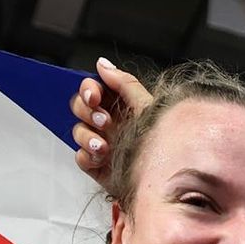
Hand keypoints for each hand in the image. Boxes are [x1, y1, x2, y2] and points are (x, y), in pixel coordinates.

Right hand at [70, 58, 150, 186]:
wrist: (166, 179)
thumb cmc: (162, 143)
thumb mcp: (147, 107)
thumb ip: (125, 84)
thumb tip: (103, 64)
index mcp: (120, 105)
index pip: (93, 89)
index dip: (89, 89)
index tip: (94, 97)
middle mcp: (108, 123)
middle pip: (80, 107)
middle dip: (87, 112)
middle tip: (104, 121)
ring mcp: (101, 143)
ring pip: (78, 131)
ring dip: (87, 136)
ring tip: (104, 146)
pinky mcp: (97, 165)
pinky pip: (81, 157)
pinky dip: (88, 156)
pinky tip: (102, 158)